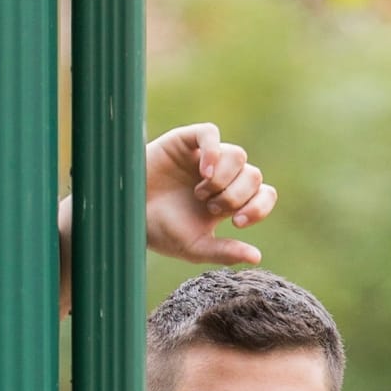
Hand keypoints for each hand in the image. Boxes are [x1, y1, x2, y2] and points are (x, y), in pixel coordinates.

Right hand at [145, 123, 276, 265]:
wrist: (127, 216)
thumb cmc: (160, 232)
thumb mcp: (195, 248)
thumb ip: (225, 252)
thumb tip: (257, 257)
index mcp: (229, 200)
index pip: (263, 195)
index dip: (259, 207)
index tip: (236, 223)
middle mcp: (222, 177)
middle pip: (254, 175)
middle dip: (236, 196)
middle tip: (210, 208)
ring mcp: (205, 157)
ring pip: (238, 155)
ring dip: (225, 179)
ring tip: (201, 193)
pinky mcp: (185, 141)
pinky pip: (210, 133)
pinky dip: (213, 150)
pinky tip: (204, 172)